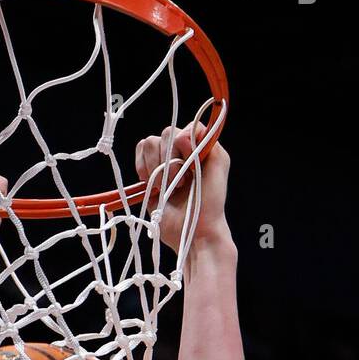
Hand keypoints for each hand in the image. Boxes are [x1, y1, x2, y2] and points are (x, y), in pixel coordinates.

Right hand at [135, 121, 229, 252]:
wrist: (192, 232)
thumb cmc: (209, 203)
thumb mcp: (219, 165)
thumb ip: (208, 140)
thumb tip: (185, 130)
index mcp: (200, 146)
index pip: (185, 128)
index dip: (184, 143)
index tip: (192, 165)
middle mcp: (181, 151)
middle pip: (166, 134)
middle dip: (171, 160)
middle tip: (182, 183)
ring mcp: (164, 162)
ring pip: (150, 144)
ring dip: (158, 168)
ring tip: (168, 188)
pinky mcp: (148, 174)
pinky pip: (139, 155)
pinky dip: (143, 169)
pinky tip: (154, 187)